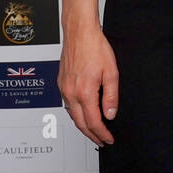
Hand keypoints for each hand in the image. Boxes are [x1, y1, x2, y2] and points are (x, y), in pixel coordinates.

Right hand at [59, 25, 119, 144]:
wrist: (79, 32)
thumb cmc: (95, 47)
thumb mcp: (111, 72)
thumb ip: (111, 96)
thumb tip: (110, 114)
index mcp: (84, 91)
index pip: (93, 121)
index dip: (101, 133)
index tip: (108, 139)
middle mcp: (71, 92)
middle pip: (80, 123)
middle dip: (91, 135)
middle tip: (101, 140)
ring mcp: (64, 88)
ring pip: (72, 115)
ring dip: (83, 125)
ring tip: (94, 130)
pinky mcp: (61, 83)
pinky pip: (68, 104)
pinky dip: (76, 113)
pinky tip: (83, 113)